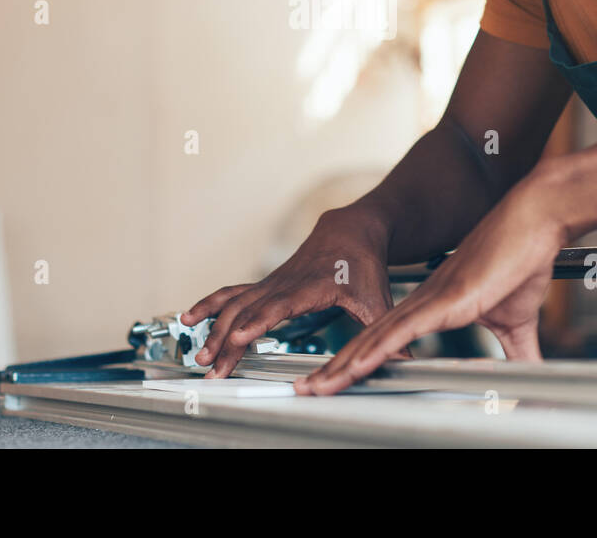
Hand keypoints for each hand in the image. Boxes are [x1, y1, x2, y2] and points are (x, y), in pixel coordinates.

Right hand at [180, 207, 393, 377]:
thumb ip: (385, 331)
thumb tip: (408, 359)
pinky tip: (188, 316)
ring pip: (235, 303)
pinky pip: (231, 292)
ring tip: (198, 354)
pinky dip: (209, 303)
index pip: (280, 305)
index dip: (259, 321)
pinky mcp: (265, 284)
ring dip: (213, 328)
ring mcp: (271, 282)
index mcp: (311, 285)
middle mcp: (285, 282)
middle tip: (211, 367)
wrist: (351, 229)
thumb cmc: (364, 262)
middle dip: (226, 339)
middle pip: (248, 311)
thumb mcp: (378, 298)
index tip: (239, 336)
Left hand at [293, 174, 567, 394]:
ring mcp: (430, 300)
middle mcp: (422, 302)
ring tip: (316, 387)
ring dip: (345, 365)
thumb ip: (518, 353)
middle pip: (369, 341)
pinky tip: (354, 366)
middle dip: (337, 368)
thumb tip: (531, 378)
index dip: (360, 360)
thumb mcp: (517, 323)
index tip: (337, 380)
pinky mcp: (444, 299)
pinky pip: (402, 329)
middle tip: (308, 389)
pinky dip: (377, 349)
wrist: (535, 223)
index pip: (387, 340)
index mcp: (433, 306)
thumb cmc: (523, 262)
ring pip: (376, 339)